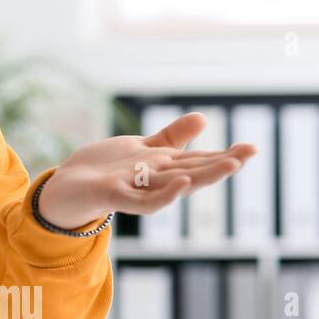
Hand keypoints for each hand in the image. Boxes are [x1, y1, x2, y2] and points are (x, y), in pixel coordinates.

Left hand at [36, 112, 255, 230]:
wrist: (66, 188)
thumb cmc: (105, 170)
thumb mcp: (142, 148)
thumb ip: (171, 138)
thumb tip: (204, 118)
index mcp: (162, 168)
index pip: (199, 160)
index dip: (224, 155)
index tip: (253, 147)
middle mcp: (154, 180)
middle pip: (194, 171)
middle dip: (223, 164)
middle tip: (252, 152)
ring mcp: (136, 189)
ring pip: (175, 184)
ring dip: (202, 176)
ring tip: (230, 165)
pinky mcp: (115, 196)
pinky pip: (143, 200)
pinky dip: (164, 195)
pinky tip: (181, 182)